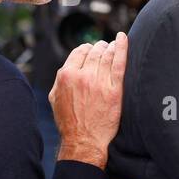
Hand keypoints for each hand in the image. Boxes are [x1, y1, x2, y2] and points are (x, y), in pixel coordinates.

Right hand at [49, 32, 127, 168]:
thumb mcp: (55, 98)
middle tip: (105, 48)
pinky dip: (122, 48)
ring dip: (110, 47)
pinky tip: (123, 38)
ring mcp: (99, 82)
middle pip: (94, 52)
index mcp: (66, 76)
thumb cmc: (69, 122)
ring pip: (107, 55)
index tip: (92, 50)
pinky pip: (119, 63)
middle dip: (100, 47)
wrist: (84, 140)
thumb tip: (67, 68)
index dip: (87, 49)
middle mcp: (82, 76)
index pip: (79, 52)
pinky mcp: (114, 90)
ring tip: (113, 46)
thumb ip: (60, 80)